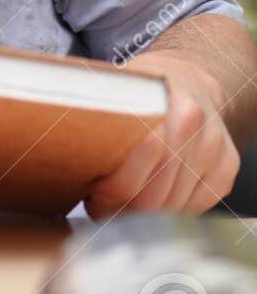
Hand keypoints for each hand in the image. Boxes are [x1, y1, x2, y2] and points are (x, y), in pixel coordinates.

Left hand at [84, 50, 239, 217]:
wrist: (186, 80)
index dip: (110, 190)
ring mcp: (214, 144)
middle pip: (153, 193)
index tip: (93, 194)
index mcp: (159, 100)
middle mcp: (192, 121)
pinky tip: (155, 197)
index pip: (134, 165)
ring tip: (123, 202)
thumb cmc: (142, 92)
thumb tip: (67, 165)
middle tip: (103, 205)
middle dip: (123, 208)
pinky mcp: (227, 165)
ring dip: (144, 213)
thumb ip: (94, 124)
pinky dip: (171, 210)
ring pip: (173, 205)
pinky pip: (195, 206)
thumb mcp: (112, 94)